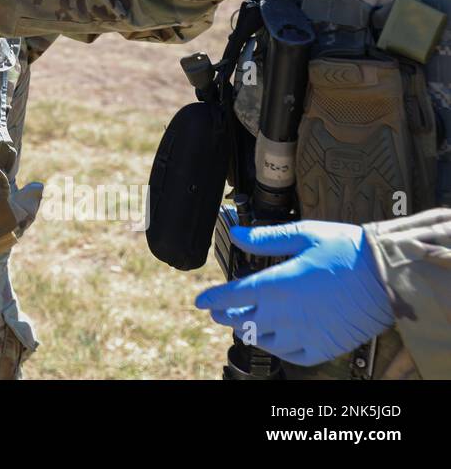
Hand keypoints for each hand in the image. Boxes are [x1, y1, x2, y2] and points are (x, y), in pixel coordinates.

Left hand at [195, 220, 393, 366]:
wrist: (388, 276)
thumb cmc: (348, 252)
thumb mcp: (303, 235)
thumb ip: (266, 238)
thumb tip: (237, 234)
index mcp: (277, 285)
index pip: (232, 296)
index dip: (213, 298)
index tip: (201, 300)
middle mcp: (285, 314)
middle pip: (242, 321)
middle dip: (226, 315)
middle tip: (219, 310)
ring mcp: (304, 333)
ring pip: (263, 340)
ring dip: (249, 331)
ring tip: (245, 323)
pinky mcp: (324, 347)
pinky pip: (292, 356)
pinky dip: (278, 349)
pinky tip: (276, 341)